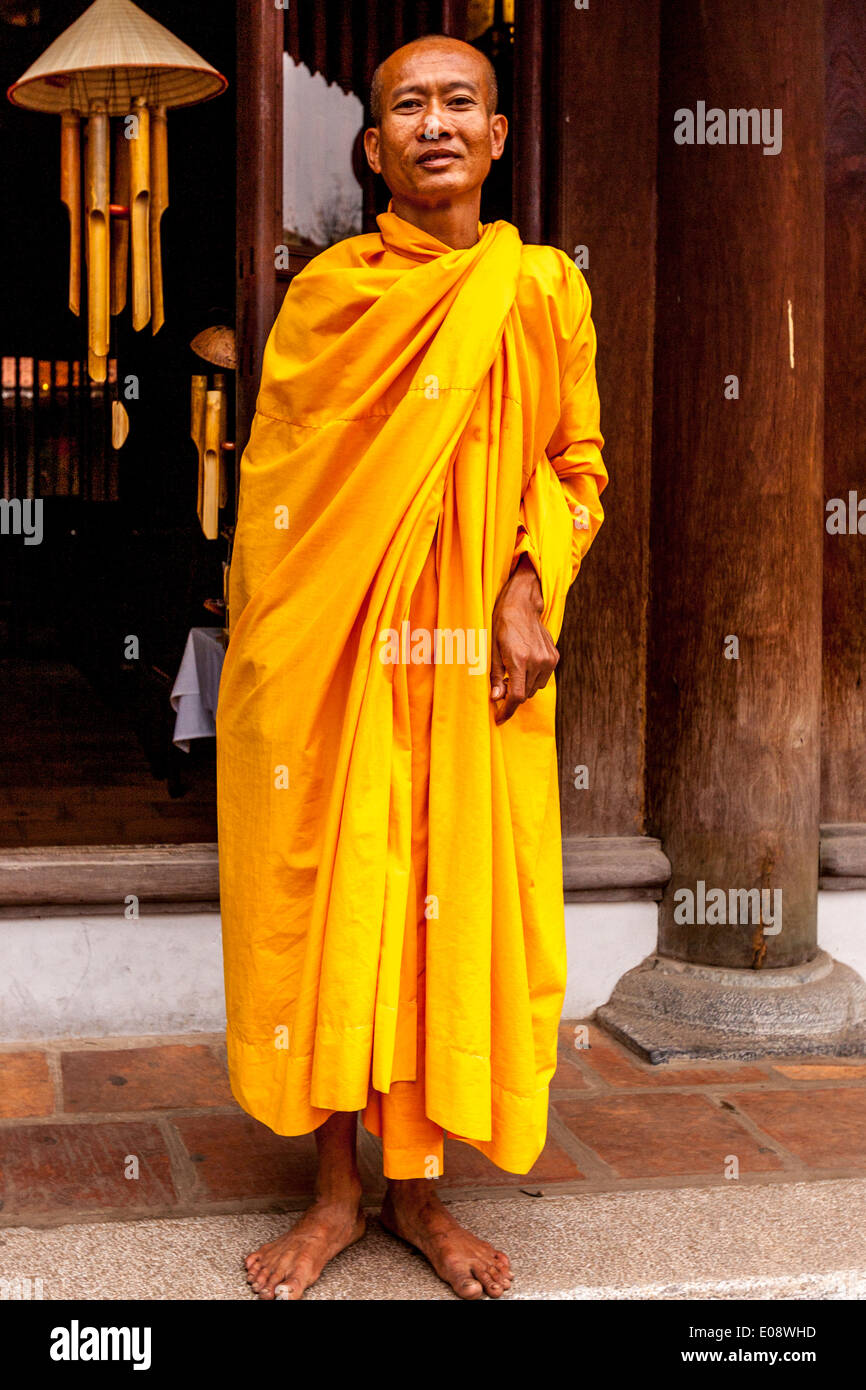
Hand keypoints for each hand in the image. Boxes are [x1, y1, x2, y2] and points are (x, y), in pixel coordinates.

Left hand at [490, 555, 558, 723]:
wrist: (522, 605)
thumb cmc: (503, 625)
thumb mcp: (492, 649)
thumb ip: (495, 676)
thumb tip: (495, 698)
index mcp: (519, 660)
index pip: (516, 697)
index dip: (507, 711)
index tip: (499, 718)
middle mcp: (537, 661)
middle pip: (525, 694)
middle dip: (512, 695)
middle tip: (502, 684)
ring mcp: (548, 659)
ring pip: (534, 688)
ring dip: (523, 686)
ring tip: (513, 671)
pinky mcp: (554, 657)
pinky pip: (543, 678)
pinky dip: (533, 677)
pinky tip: (525, 664)